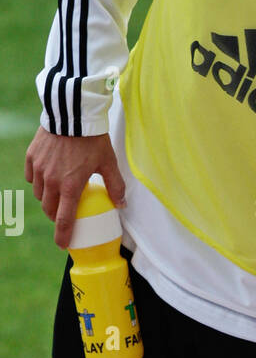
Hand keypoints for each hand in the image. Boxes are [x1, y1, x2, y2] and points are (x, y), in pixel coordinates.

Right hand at [25, 128, 125, 248]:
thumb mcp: (108, 162)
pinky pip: (31, 177)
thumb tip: (121, 204)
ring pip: (39, 193)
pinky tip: (47, 177)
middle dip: (55, 216)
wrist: (72, 113)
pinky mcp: (32, 157)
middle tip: (64, 215)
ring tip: (57, 194)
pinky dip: (38, 181)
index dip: (62, 235)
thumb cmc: (92, 139)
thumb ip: (115, 185)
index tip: (63, 245)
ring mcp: (39, 169)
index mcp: (70, 186)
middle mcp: (51, 181)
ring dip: (47, 198)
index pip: (64, 220)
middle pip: (48, 209)